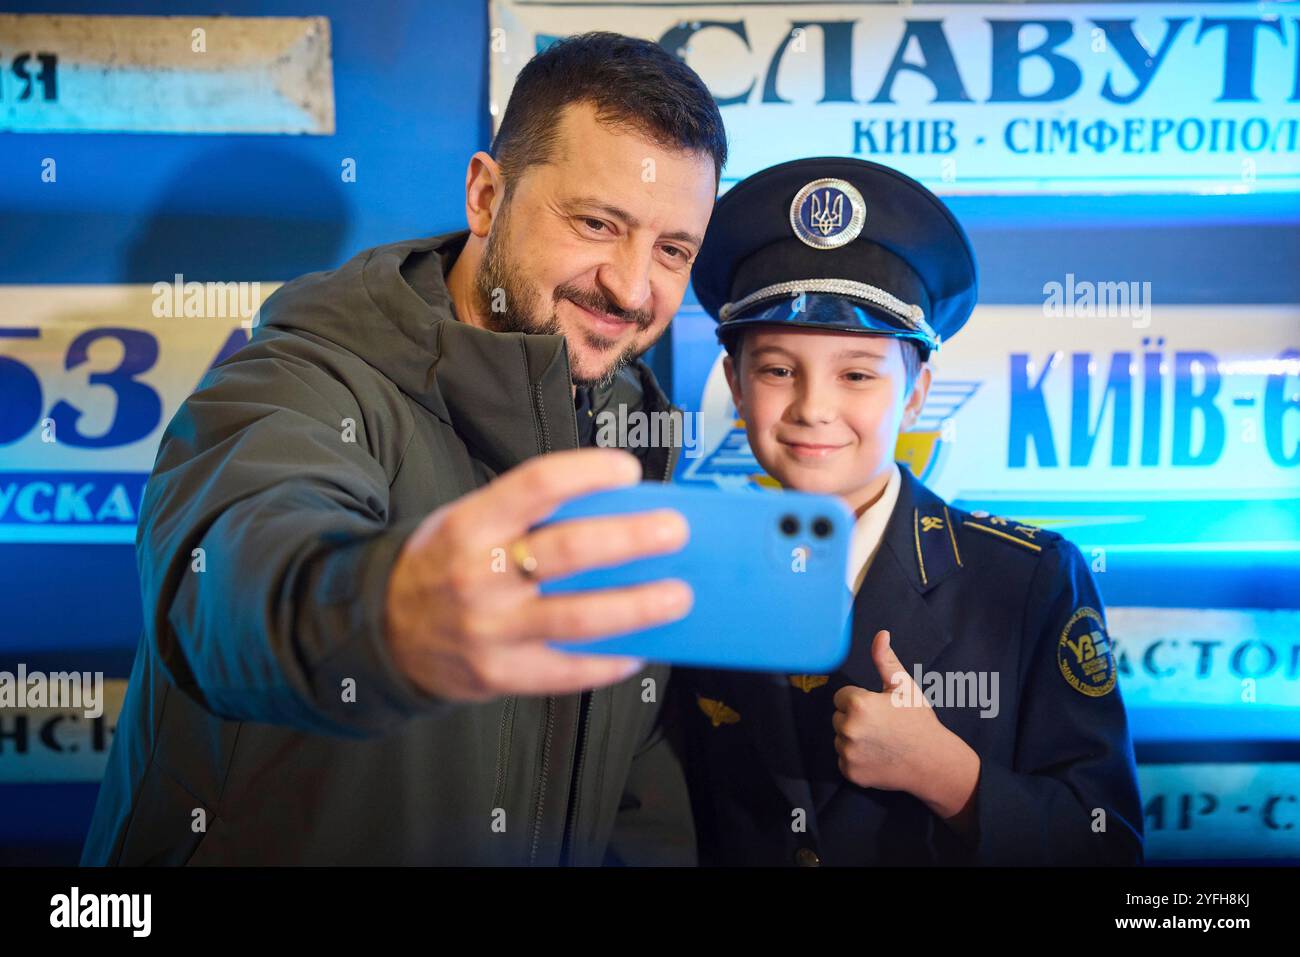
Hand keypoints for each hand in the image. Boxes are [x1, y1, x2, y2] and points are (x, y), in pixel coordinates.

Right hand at [385, 447, 691, 701]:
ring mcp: (490, 630)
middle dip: (632, 539)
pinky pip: (567, 671)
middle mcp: (479, 575)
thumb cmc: (442, 566)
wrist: (381, 633)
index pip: (537, 484)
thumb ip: (527, 517)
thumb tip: (617, 512)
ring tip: (679, 595)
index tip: (629, 471)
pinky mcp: (500, 674)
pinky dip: (609, 662)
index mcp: (471, 525)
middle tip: (675, 532)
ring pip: (579, 617)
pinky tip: (640, 649)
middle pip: (570, 551)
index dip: (588, 473)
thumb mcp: (467, 524)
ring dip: (638, 606)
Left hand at [833, 630, 946, 794]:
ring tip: (880, 740)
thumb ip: (885, 660)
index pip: (841, 697)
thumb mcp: (904, 686)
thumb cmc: (919, 721)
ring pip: (840, 738)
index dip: (860, 700)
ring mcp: (848, 753)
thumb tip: (880, 634)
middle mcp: (848, 729)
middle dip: (855, 719)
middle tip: (882, 725)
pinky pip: (843, 759)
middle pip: (838, 717)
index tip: (879, 708)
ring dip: (853, 738)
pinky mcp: (850, 772)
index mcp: (858, 704)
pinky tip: (877, 756)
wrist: (933, 762)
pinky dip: (855, 758)